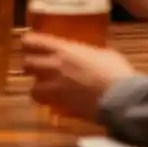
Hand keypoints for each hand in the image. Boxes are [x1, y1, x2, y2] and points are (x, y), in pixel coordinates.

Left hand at [22, 32, 137, 121]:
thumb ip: (90, 53)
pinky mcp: (60, 105)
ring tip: (45, 88)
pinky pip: (45, 103)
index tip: (30, 44)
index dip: (28, 43)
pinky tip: (57, 101)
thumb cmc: (116, 71)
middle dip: (30, 65)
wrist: (121, 98)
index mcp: (63, 50)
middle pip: (26, 64)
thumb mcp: (104, 54)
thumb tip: (90, 54)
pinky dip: (48, 102)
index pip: (32, 41)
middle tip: (36, 67)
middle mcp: (53, 67)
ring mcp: (55, 88)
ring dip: (37, 87)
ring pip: (32, 88)